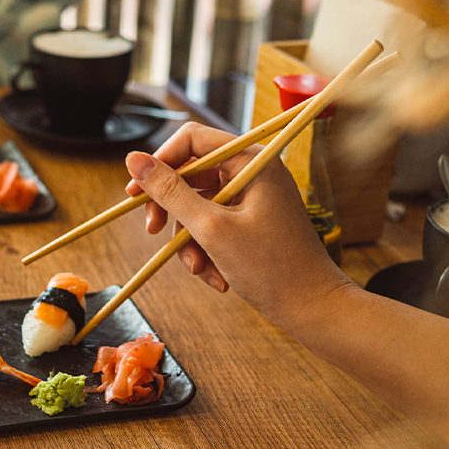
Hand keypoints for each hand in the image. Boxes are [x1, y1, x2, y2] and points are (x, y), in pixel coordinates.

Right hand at [123, 122, 350, 329]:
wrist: (314, 309)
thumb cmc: (273, 268)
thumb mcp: (212, 229)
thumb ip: (171, 193)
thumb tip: (134, 159)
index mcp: (252, 161)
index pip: (192, 140)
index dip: (159, 163)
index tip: (135, 192)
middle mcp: (253, 173)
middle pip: (191, 175)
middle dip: (173, 210)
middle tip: (153, 231)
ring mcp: (253, 198)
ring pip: (198, 206)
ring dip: (190, 240)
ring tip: (200, 269)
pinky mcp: (251, 223)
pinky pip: (213, 226)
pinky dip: (207, 251)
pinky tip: (216, 277)